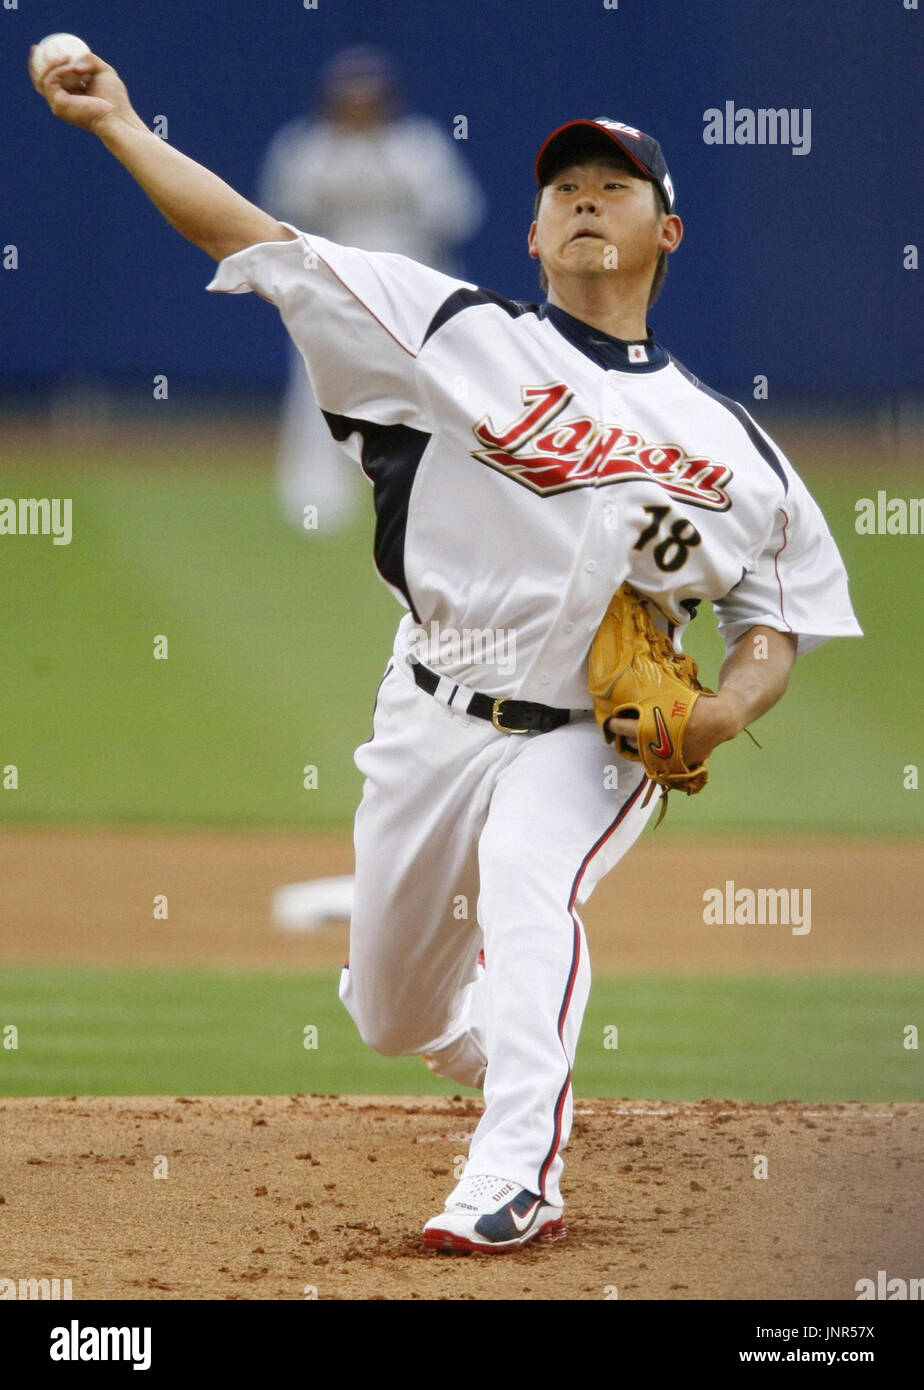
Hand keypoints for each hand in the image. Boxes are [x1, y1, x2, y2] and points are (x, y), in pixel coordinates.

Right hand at [30, 48, 141, 134]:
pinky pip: (52, 80)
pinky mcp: (58, 104)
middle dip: (34, 63)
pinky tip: (73, 66)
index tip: (46, 48)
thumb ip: (91, 61)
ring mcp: (58, 104)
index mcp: (71, 97)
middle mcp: (61, 102)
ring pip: (44, 79)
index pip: (53, 81)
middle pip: (40, 81)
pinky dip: (61, 70)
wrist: (117, 117)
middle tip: (36, 48)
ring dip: (54, 64)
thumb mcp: (105, 72)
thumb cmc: (115, 100)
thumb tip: (76, 59)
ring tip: (67, 57)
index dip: (46, 65)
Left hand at [607, 691, 743, 766]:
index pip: (622, 729)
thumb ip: (646, 702)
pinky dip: (654, 755)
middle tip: (623, 728)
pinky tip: (654, 746)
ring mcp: (667, 758)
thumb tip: (626, 703)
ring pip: (643, 756)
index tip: (611, 722)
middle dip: (625, 735)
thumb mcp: (666, 696)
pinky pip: (659, 763)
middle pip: (631, 744)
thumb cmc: (691, 703)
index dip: (614, 725)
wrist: (719, 720)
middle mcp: (657, 747)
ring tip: (636, 737)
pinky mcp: (678, 765)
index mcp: (651, 728)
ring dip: (637, 746)